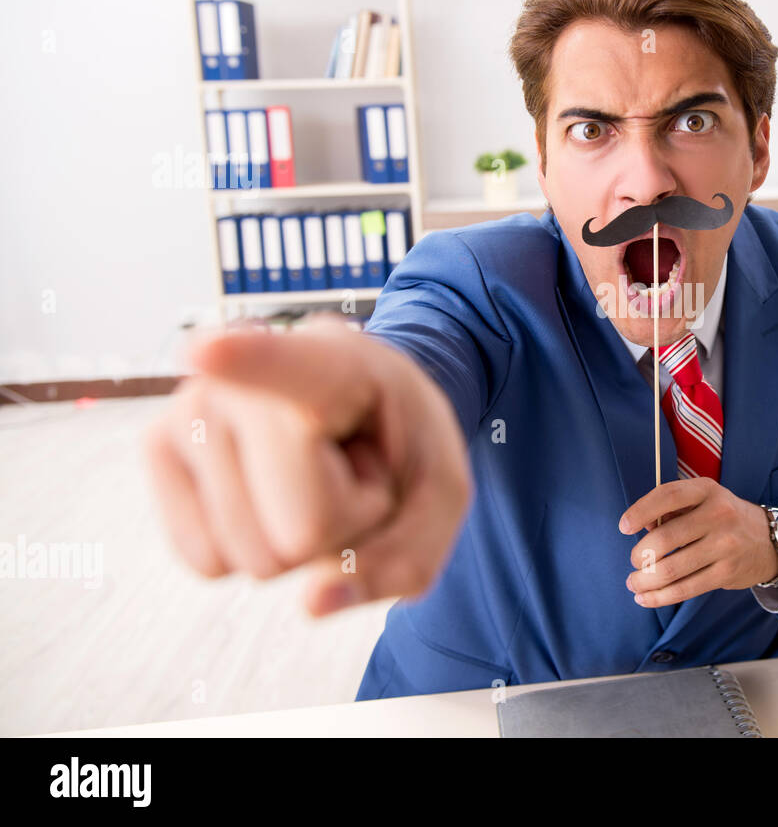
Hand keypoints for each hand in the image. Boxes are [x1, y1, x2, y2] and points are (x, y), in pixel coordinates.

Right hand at [143, 312, 472, 616]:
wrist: (364, 404)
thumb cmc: (403, 445)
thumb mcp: (443, 497)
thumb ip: (406, 558)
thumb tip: (312, 603)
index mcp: (335, 364)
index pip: (286, 366)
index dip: (246, 362)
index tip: (205, 351)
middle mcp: (245, 377)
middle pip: (300, 531)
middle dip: (341, 527)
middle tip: (351, 469)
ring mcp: (189, 408)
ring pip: (250, 556)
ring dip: (294, 538)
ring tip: (312, 472)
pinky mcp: (157, 447)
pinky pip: (205, 561)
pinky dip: (247, 548)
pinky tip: (269, 487)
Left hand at [619, 478, 777, 607]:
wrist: (770, 540)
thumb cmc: (723, 518)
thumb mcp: (703, 501)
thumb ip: (672, 510)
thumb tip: (642, 529)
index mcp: (707, 491)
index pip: (668, 496)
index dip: (640, 511)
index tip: (624, 527)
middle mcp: (719, 515)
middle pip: (665, 538)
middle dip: (640, 554)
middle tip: (634, 561)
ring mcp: (725, 545)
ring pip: (672, 569)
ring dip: (644, 580)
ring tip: (634, 583)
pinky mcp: (727, 573)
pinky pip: (686, 589)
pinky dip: (660, 597)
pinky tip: (645, 598)